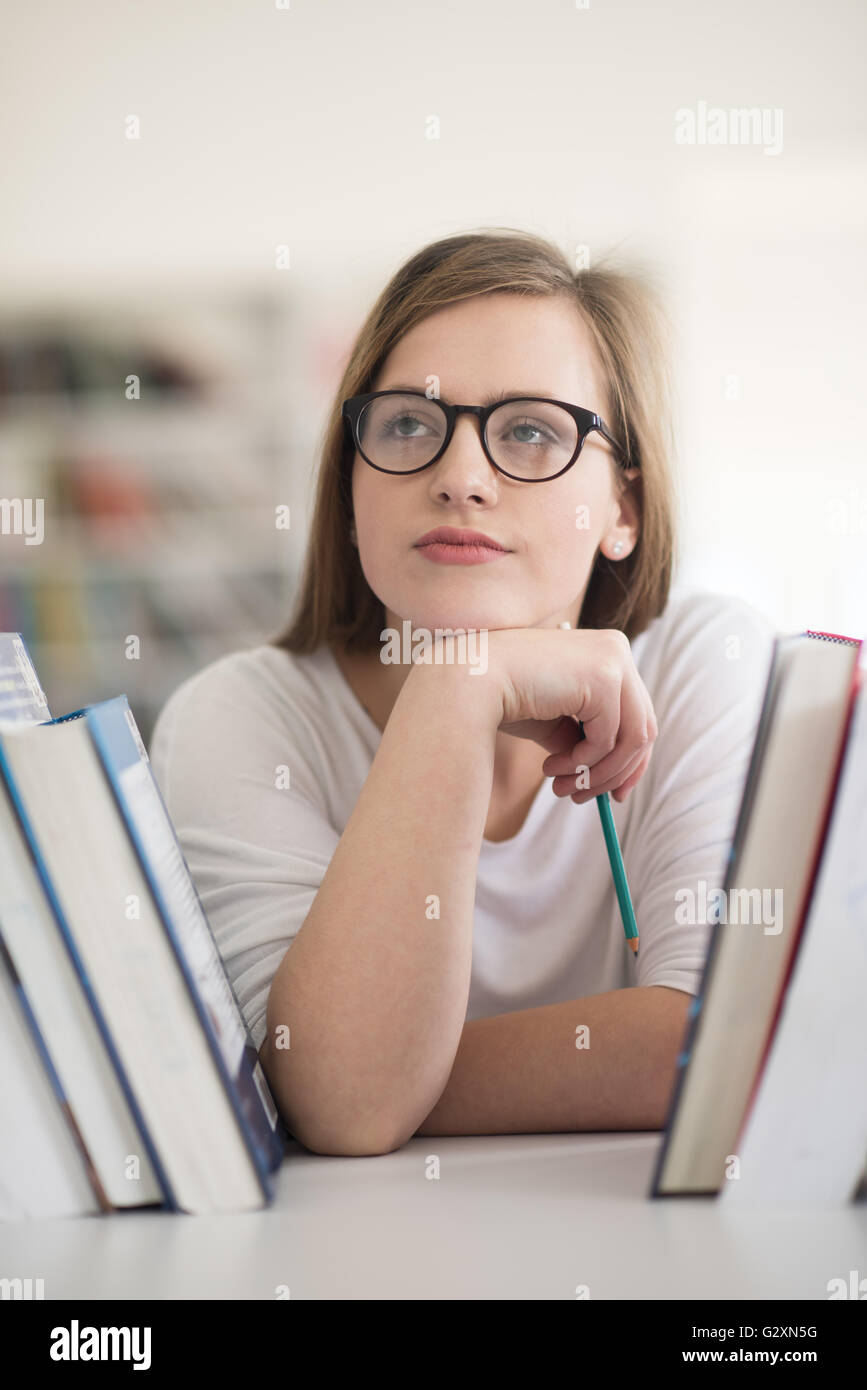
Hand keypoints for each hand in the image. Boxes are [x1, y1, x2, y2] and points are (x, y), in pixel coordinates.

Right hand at [485, 626, 657, 804]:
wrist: (470, 680)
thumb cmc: (503, 698)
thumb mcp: (554, 721)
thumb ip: (584, 738)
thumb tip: (612, 778)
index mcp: (607, 653)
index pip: (638, 714)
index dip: (631, 760)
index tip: (614, 794)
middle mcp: (618, 649)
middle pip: (643, 728)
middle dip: (617, 774)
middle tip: (583, 799)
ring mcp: (615, 660)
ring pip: (632, 739)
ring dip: (596, 774)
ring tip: (560, 787)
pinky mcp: (605, 677)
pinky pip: (609, 739)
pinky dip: (582, 763)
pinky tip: (549, 767)